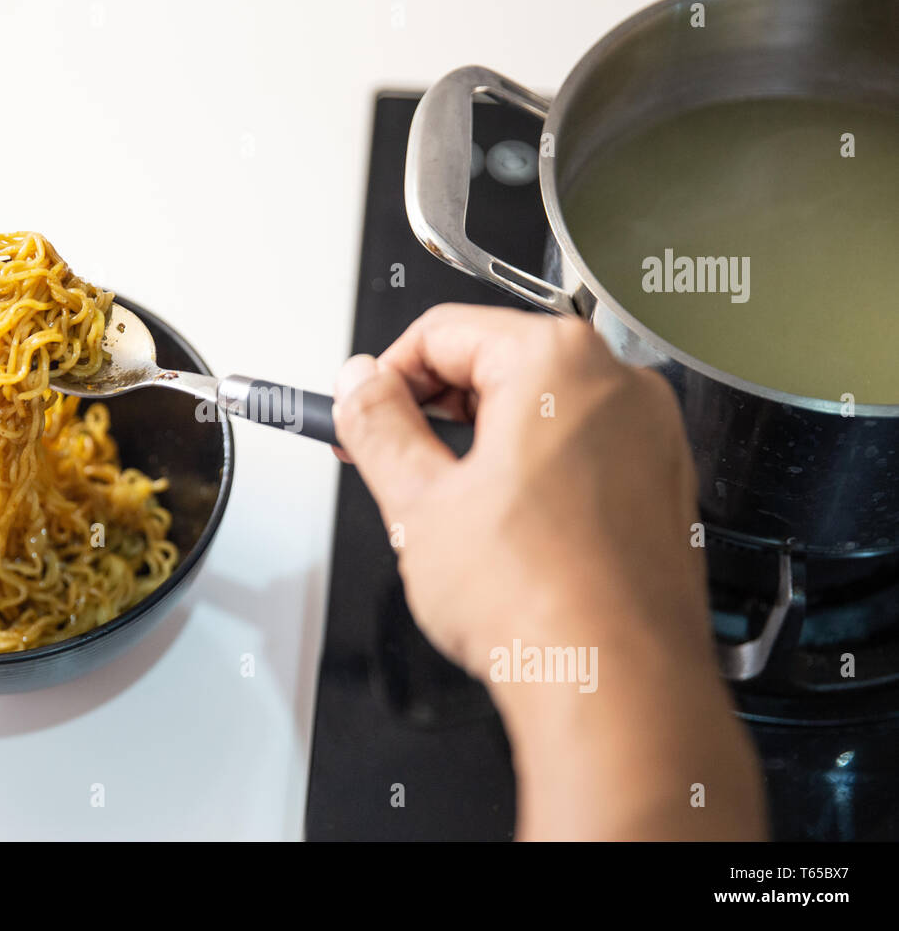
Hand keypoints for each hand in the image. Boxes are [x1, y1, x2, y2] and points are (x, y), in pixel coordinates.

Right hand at [332, 304, 764, 839]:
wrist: (616, 687)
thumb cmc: (540, 602)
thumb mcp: (419, 503)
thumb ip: (377, 425)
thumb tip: (359, 387)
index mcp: (558, 363)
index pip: (443, 332)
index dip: (386, 376)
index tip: (364, 412)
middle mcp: (619, 386)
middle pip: (497, 363)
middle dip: (432, 409)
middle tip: (389, 456)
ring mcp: (650, 439)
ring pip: (540, 411)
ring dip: (479, 444)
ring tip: (443, 506)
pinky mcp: (660, 488)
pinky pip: (581, 453)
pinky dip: (532, 473)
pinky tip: (500, 529)